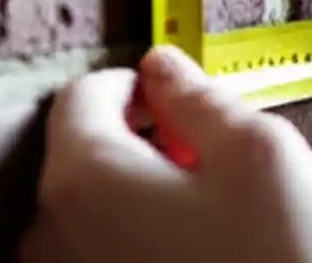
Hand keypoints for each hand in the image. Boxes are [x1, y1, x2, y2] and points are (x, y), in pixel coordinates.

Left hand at [19, 46, 311, 262]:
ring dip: (142, 200)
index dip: (139, 84)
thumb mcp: (259, 152)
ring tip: (212, 221)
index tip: (181, 100)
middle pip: (84, 154)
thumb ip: (200, 97)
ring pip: (94, 212)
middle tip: (212, 166)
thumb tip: (166, 67)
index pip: (84, 93)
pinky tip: (199, 255)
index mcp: (85, 179)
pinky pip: (100, 257)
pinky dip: (138, 245)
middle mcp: (52, 237)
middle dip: (143, 145)